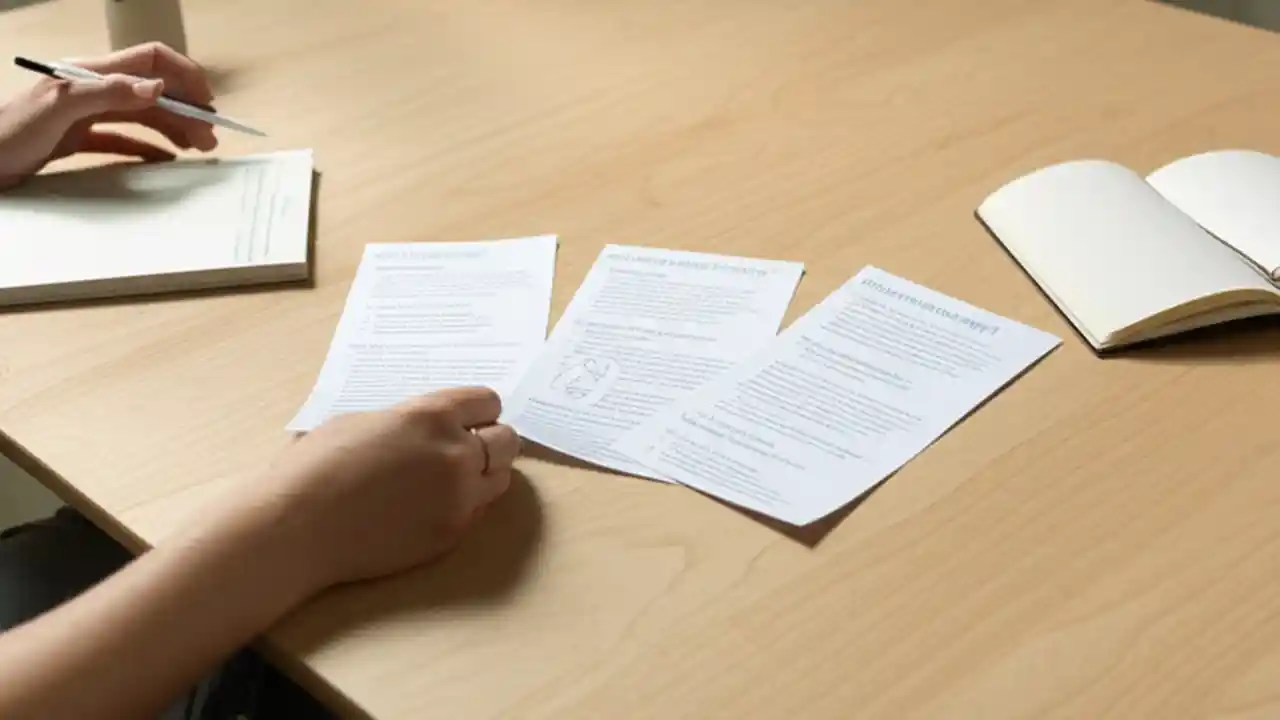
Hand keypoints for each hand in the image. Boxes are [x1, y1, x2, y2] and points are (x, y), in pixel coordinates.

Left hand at [0, 42, 217, 189]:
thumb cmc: (11, 133)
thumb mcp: (58, 108)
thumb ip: (106, 93)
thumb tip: (157, 87)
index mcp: (90, 73)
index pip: (149, 60)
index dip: (184, 74)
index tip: (206, 102)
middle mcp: (94, 90)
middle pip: (154, 92)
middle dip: (187, 110)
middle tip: (210, 139)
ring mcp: (88, 115)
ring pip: (144, 115)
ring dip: (175, 128)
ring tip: (199, 148)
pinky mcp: (80, 139)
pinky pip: (125, 140)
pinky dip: (150, 147)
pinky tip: (166, 157)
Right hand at [249, 388, 521, 591]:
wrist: (297, 528)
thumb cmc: (314, 466)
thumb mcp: (362, 421)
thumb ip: (407, 422)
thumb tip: (423, 429)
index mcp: (432, 416)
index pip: (487, 401)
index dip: (477, 409)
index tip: (469, 417)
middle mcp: (456, 454)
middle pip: (507, 440)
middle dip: (491, 439)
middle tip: (470, 447)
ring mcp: (459, 498)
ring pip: (501, 478)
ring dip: (485, 473)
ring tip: (455, 477)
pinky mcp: (452, 534)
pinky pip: (477, 511)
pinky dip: (466, 505)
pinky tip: (434, 505)